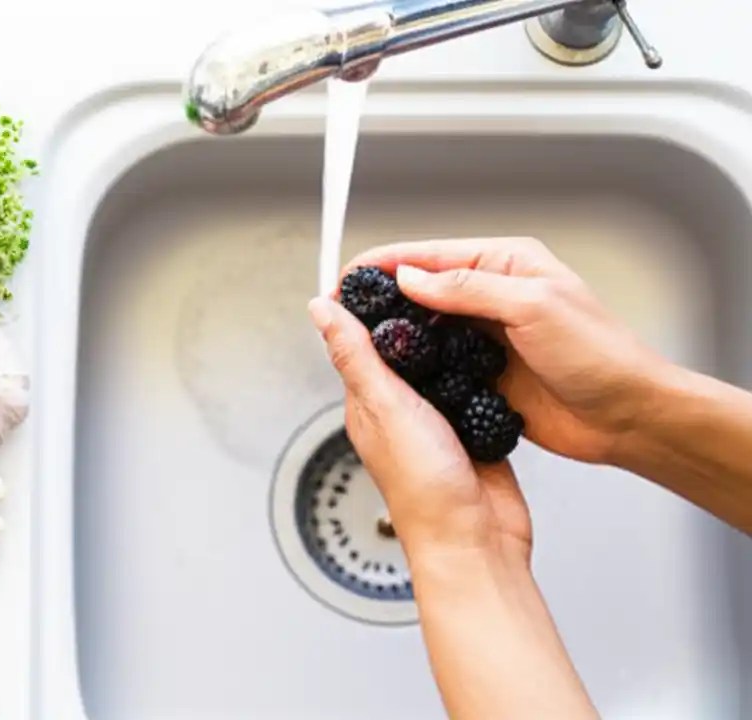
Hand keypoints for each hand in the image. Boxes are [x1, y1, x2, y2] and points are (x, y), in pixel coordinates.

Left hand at [307, 298, 532, 561]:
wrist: (477, 541)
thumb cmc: (426, 491)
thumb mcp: (386, 408)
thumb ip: (357, 356)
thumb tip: (321, 310)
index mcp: (368, 402)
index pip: (359, 339)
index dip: (365, 304)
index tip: (377, 269)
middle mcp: (400, 410)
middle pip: (402, 348)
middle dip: (414, 314)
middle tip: (432, 276)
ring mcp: (437, 421)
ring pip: (439, 365)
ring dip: (449, 338)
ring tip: (463, 302)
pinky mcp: (472, 430)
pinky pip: (473, 389)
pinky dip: (479, 368)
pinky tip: (490, 351)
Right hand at [344, 236, 665, 465]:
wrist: (627, 415)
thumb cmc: (601, 356)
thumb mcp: (532, 308)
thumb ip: (468, 290)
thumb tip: (414, 277)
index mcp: (506, 265)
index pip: (432, 256)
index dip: (387, 263)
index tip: (352, 274)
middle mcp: (493, 296)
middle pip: (422, 288)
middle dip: (383, 297)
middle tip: (345, 309)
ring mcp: (487, 335)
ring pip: (425, 326)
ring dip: (396, 331)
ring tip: (360, 338)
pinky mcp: (485, 372)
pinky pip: (439, 362)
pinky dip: (416, 364)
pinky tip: (396, 370)